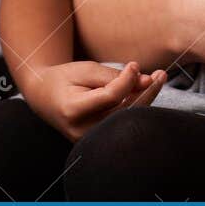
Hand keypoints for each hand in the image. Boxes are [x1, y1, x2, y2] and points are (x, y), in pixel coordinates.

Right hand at [21, 60, 166, 141]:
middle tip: (161, 74)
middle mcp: (81, 131)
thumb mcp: (84, 70)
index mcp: (72, 110)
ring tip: (157, 78)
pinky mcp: (97, 141)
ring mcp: (89, 140)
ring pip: (126, 120)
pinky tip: (144, 91)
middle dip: (146, 92)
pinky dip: (135, 107)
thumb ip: (113, 76)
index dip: (126, 80)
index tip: (134, 64)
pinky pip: (122, 124)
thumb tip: (147, 81)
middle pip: (123, 112)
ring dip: (145, 99)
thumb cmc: (65, 78)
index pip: (109, 97)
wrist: (44, 97)